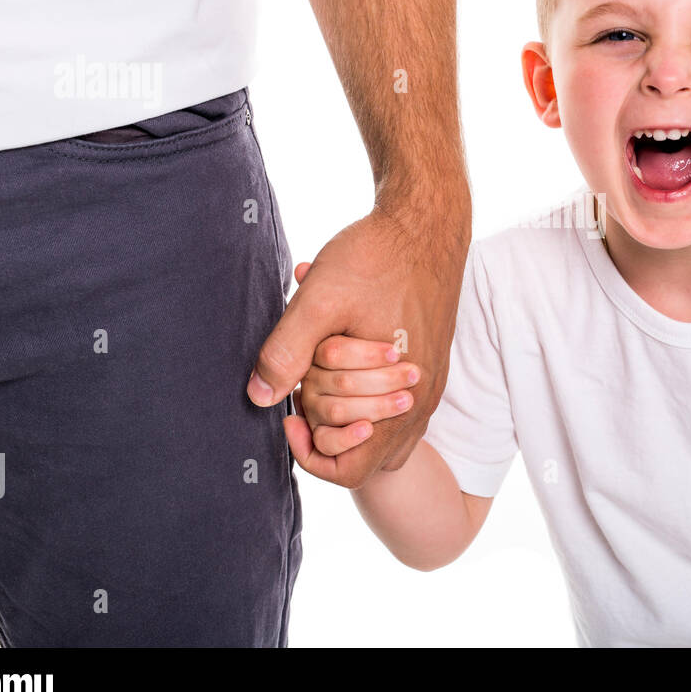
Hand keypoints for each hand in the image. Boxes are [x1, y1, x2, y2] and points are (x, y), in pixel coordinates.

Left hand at [249, 205, 465, 487]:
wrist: (427, 223)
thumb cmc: (378, 257)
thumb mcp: (319, 301)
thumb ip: (286, 352)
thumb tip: (258, 398)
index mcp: (400, 397)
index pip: (351, 468)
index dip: (312, 454)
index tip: (289, 416)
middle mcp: (422, 400)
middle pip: (365, 452)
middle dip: (327, 426)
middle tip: (304, 384)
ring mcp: (430, 383)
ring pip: (383, 428)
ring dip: (347, 407)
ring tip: (321, 370)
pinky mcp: (432, 362)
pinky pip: (396, 401)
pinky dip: (365, 387)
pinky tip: (344, 349)